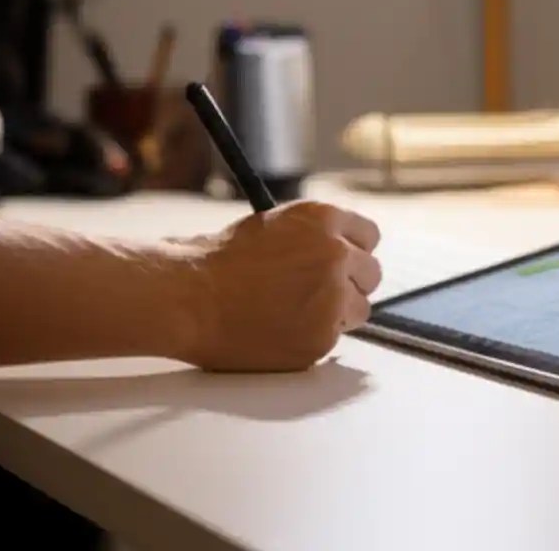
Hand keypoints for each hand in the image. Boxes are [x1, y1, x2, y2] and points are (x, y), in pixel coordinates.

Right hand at [176, 201, 381, 372]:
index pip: (368, 235)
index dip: (352, 250)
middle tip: (320, 292)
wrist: (186, 299)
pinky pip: (332, 339)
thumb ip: (311, 236)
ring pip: (359, 309)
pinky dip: (311, 338)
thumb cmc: (212, 262)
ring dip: (337, 312)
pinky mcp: (322, 338)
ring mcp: (333, 299)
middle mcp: (337, 256)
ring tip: (295, 313)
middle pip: (371, 274)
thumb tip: (336, 250)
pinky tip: (279, 331)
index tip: (343, 261)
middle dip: (350, 282)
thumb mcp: (270, 226)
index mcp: (323, 220)